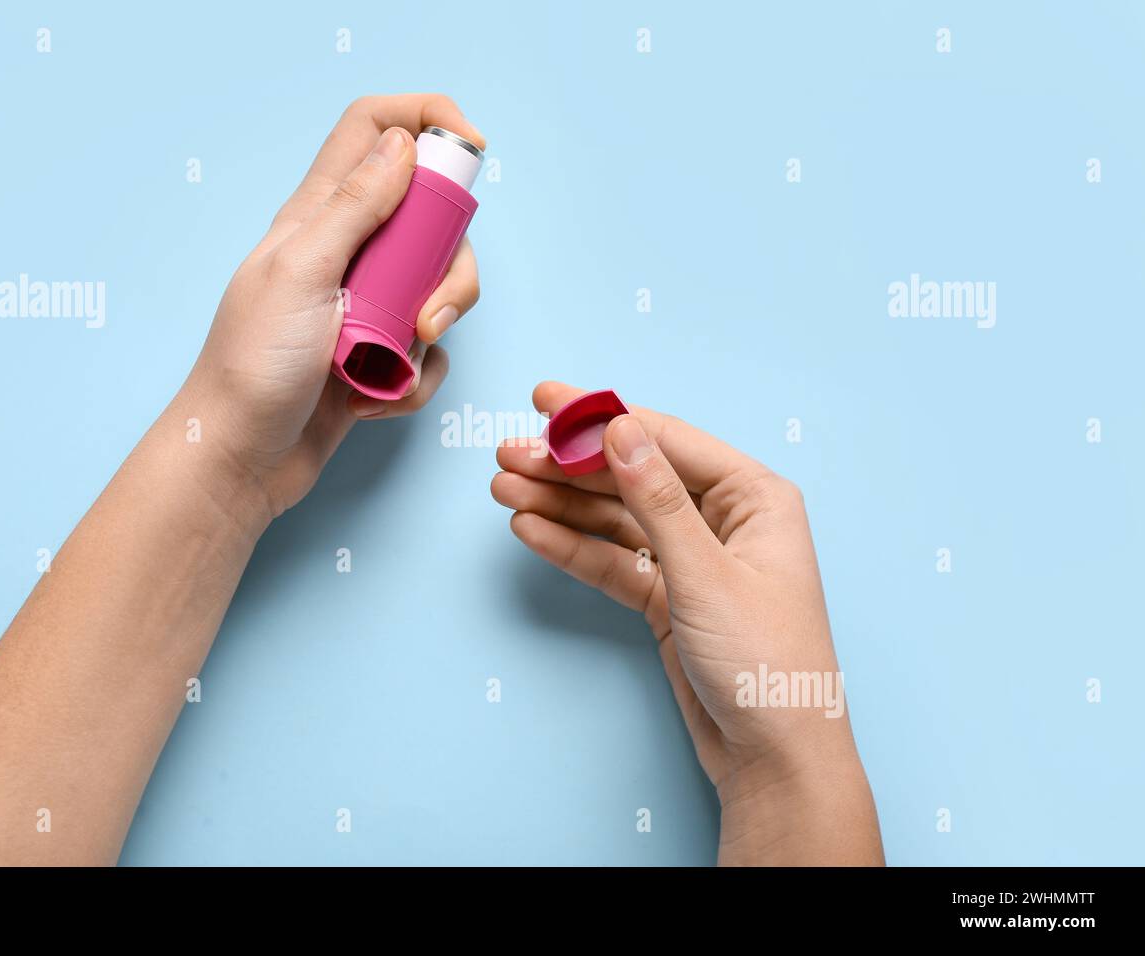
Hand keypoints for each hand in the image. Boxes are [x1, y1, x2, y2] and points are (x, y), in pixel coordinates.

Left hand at [185, 95, 483, 519]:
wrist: (240, 460)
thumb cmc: (254, 364)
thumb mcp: (303, 272)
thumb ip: (355, 206)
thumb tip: (405, 142)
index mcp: (319, 215)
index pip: (374, 130)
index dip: (425, 119)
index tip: (471, 150)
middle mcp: (347, 253)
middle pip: (431, 220)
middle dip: (451, 265)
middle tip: (428, 311)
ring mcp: (365, 307)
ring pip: (438, 289)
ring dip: (434, 331)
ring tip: (397, 364)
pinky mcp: (377, 358)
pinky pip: (428, 355)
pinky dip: (415, 380)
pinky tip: (376, 399)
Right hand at [492, 382, 883, 864]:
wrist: (774, 759)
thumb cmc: (767, 664)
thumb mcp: (707, 575)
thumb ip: (657, 501)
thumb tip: (619, 430)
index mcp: (754, 497)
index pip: (665, 440)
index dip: (601, 419)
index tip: (546, 402)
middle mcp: (724, 519)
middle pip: (633, 477)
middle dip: (568, 465)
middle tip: (507, 453)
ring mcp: (693, 560)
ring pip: (616, 519)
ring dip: (561, 504)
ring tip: (503, 487)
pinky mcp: (669, 598)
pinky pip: (614, 561)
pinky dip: (574, 547)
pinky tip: (530, 529)